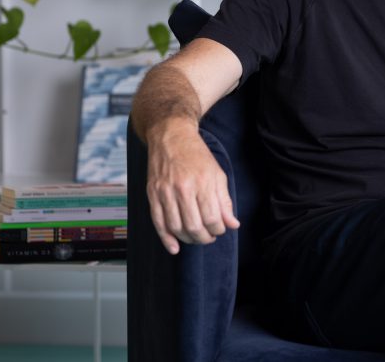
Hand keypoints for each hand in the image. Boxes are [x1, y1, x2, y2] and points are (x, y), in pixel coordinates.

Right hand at [146, 121, 239, 254]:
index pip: (212, 218)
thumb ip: (225, 201)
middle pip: (194, 226)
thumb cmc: (197, 155)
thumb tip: (233, 224)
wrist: (171, 136)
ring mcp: (165, 192)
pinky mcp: (152, 194)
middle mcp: (182, 188)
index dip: (218, 229)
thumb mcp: (217, 174)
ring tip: (196, 238)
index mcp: (202, 182)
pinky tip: (175, 247)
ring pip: (176, 227)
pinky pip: (158, 222)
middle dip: (205, 238)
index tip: (220, 229)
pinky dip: (166, 238)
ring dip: (188, 239)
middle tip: (209, 237)